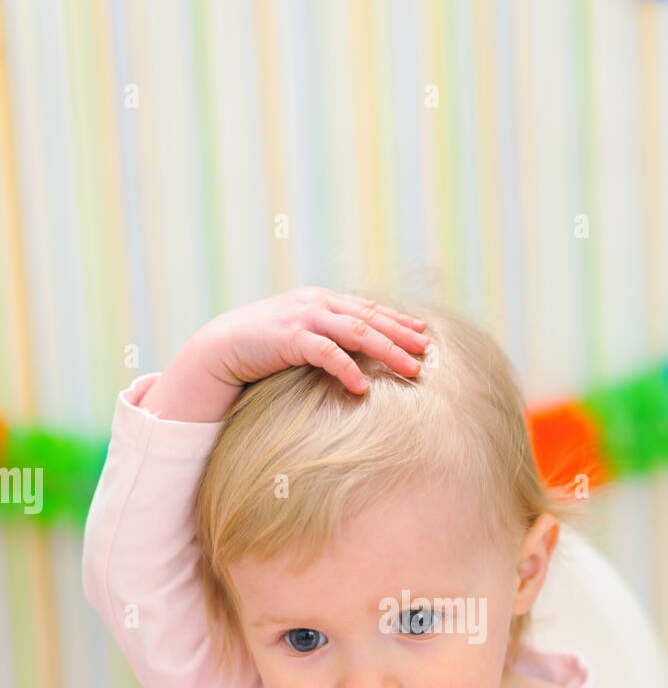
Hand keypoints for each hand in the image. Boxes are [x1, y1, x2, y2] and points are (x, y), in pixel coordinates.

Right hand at [200, 287, 427, 393]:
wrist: (221, 346)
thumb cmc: (262, 346)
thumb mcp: (300, 335)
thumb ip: (326, 337)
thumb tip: (356, 355)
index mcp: (322, 300)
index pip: (368, 309)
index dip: (397, 320)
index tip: (422, 333)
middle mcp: (317, 303)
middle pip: (369, 319)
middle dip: (401, 335)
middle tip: (426, 352)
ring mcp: (304, 317)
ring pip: (356, 332)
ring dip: (387, 351)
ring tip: (409, 369)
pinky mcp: (290, 337)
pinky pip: (327, 353)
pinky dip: (347, 369)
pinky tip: (362, 386)